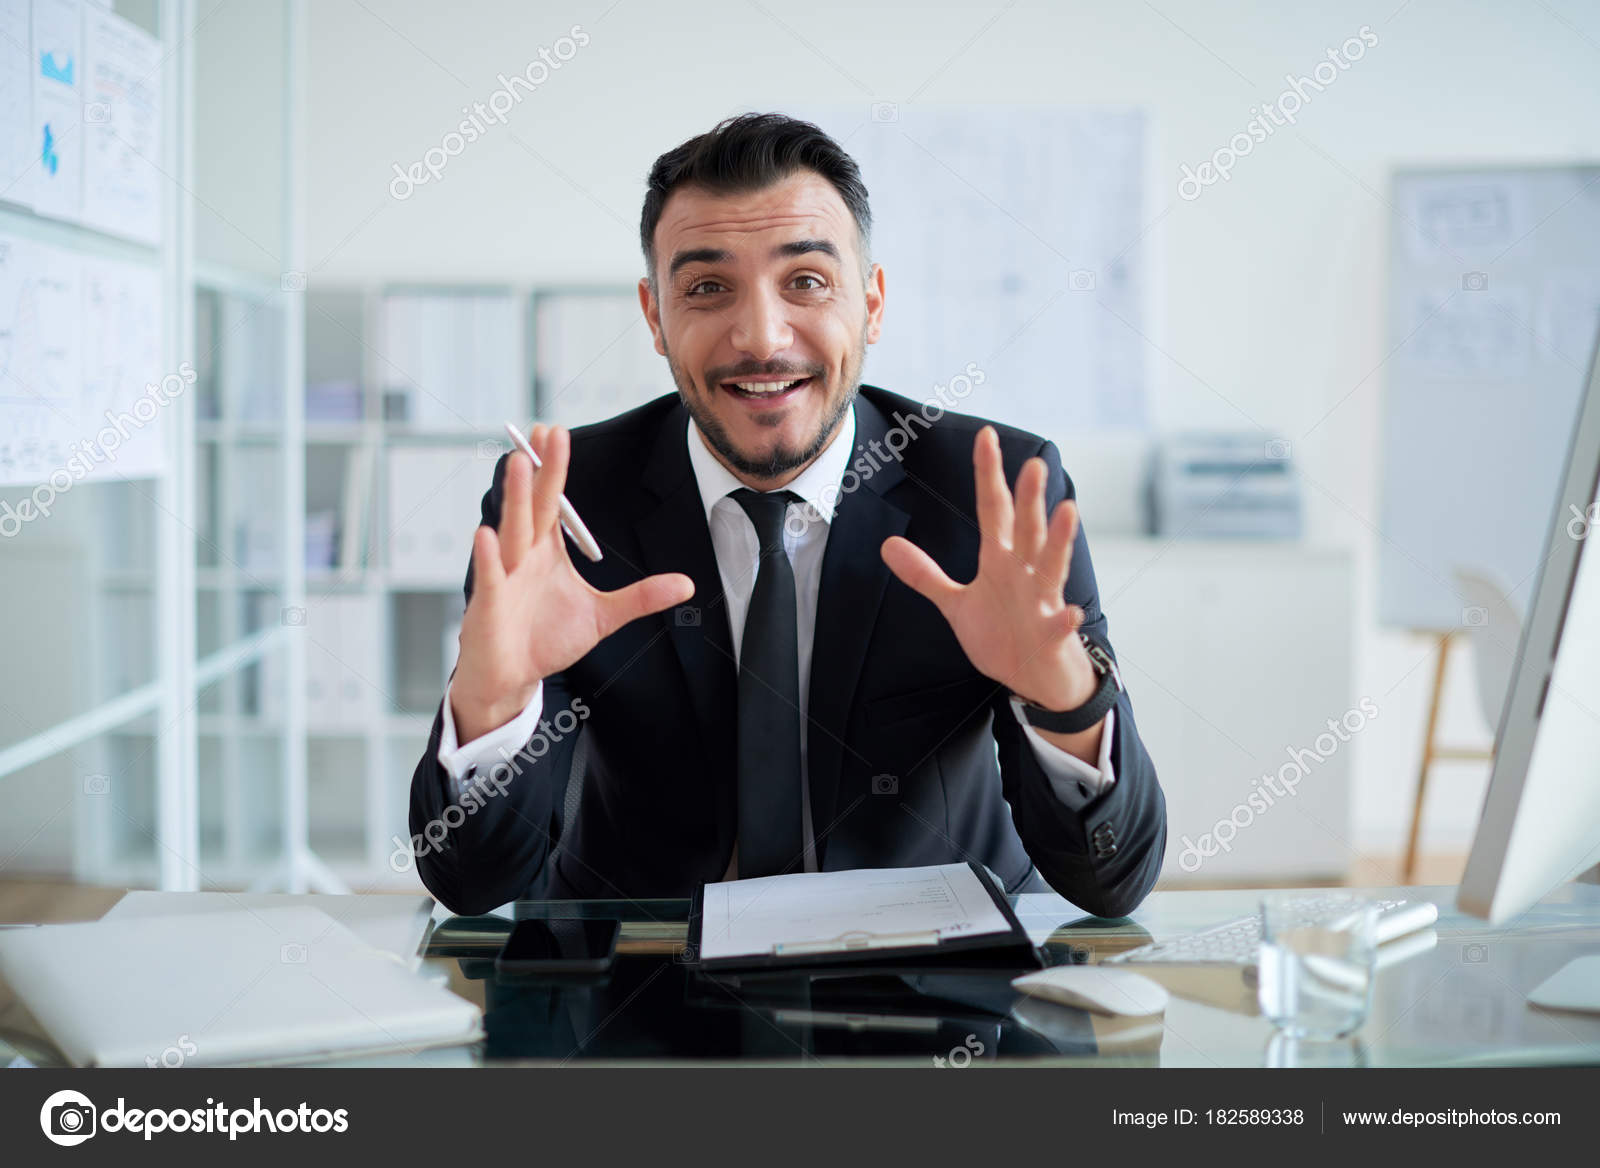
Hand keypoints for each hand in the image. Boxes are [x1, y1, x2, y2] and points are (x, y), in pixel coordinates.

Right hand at [450, 424, 693, 741]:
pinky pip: (490, 577)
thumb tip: (687, 585)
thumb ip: (641, 598)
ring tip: (518, 463)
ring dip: (515, 499)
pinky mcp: (489, 605)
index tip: (555, 433)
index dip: (554, 469)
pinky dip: (488, 557)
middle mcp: (521, 556)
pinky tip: (487, 534)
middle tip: (544, 431)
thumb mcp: (603, 616)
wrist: (512, 678)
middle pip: (533, 506)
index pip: (552, 502)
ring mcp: (502, 578)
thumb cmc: (545, 640)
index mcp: (544, 551)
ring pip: (511, 531)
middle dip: (539, 469)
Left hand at [881, 426, 1097, 714]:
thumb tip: (888, 545)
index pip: (995, 510)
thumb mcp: (957, 604)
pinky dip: (1065, 619)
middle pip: (1027, 528)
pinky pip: (1060, 625)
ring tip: (1068, 510)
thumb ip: (926, 575)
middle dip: (1029, 497)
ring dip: (1058, 540)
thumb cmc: (1004, 636)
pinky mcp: (1052, 635)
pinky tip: (1070, 613)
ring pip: (1051, 566)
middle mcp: (1025, 573)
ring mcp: (1042, 602)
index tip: (985, 437)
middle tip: (1032, 463)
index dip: (988, 475)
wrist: (1036, 680)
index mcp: (1001, 561)